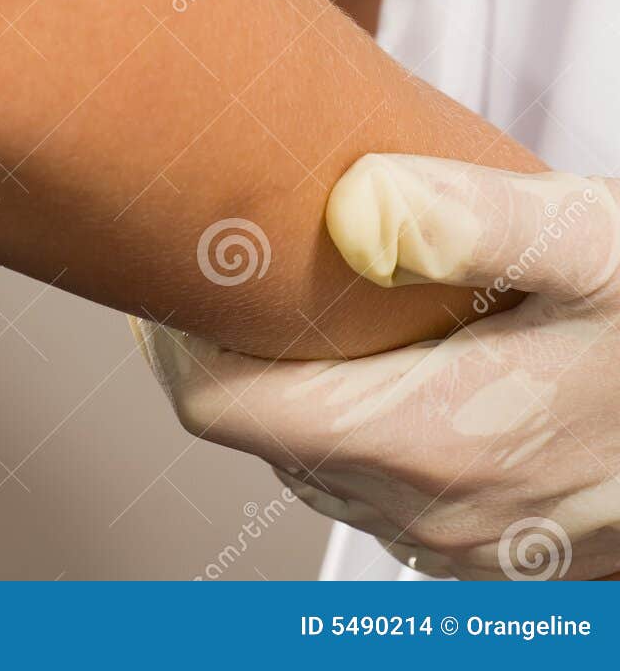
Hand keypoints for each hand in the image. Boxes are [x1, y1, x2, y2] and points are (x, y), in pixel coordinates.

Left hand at [134, 156, 619, 580]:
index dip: (177, 337)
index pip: (224, 408)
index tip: (173, 262)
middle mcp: (429, 510)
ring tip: (299, 295)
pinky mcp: (492, 549)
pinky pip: (377, 489)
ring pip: (313, 463)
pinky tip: (387, 356)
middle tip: (230, 255)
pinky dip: (352, 425)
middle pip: (260, 434)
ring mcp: (460, 543)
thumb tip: (352, 203)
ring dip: (290, 386)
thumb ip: (471, 219)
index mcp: (429, 436)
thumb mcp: (594, 242)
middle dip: (228, 349)